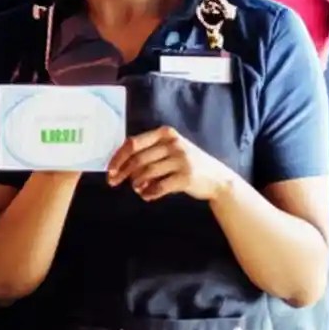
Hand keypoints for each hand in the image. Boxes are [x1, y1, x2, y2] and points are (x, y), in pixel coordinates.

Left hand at [107, 126, 233, 201]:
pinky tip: (146, 196)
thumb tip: (119, 164)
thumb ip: (149, 151)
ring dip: (136, 183)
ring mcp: (181, 160)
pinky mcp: (186, 177)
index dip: (118, 157)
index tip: (109, 170)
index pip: (133, 143)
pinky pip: (159, 186)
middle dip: (122, 172)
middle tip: (113, 182)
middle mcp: (173, 144)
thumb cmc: (186, 164)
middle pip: (138, 159)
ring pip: (147, 172)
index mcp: (165, 133)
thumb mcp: (171, 149)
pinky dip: (149, 193)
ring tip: (136, 188)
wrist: (218, 178)